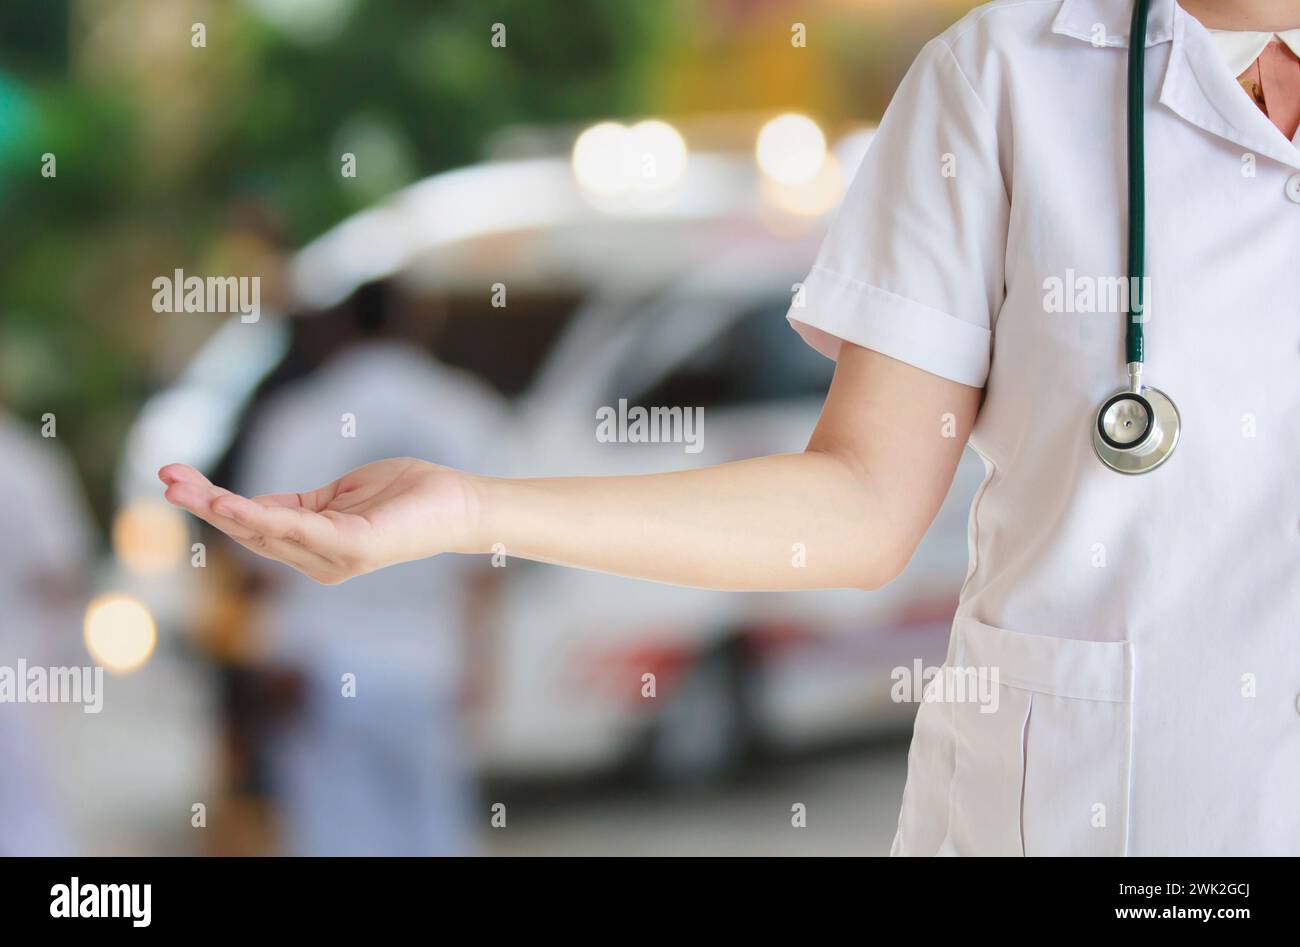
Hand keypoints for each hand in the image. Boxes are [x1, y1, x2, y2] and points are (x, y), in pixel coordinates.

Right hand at [159, 458, 480, 583]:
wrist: (459, 502)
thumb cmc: (406, 495)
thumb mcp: (340, 495)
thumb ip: (299, 504)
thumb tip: (255, 503)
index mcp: (314, 547)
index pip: (255, 525)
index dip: (215, 503)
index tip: (176, 477)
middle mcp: (318, 561)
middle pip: (248, 531)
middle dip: (203, 504)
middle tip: (164, 477)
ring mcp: (333, 558)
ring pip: (264, 531)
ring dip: (220, 508)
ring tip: (182, 488)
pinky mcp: (351, 548)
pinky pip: (295, 528)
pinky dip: (258, 514)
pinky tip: (227, 501)